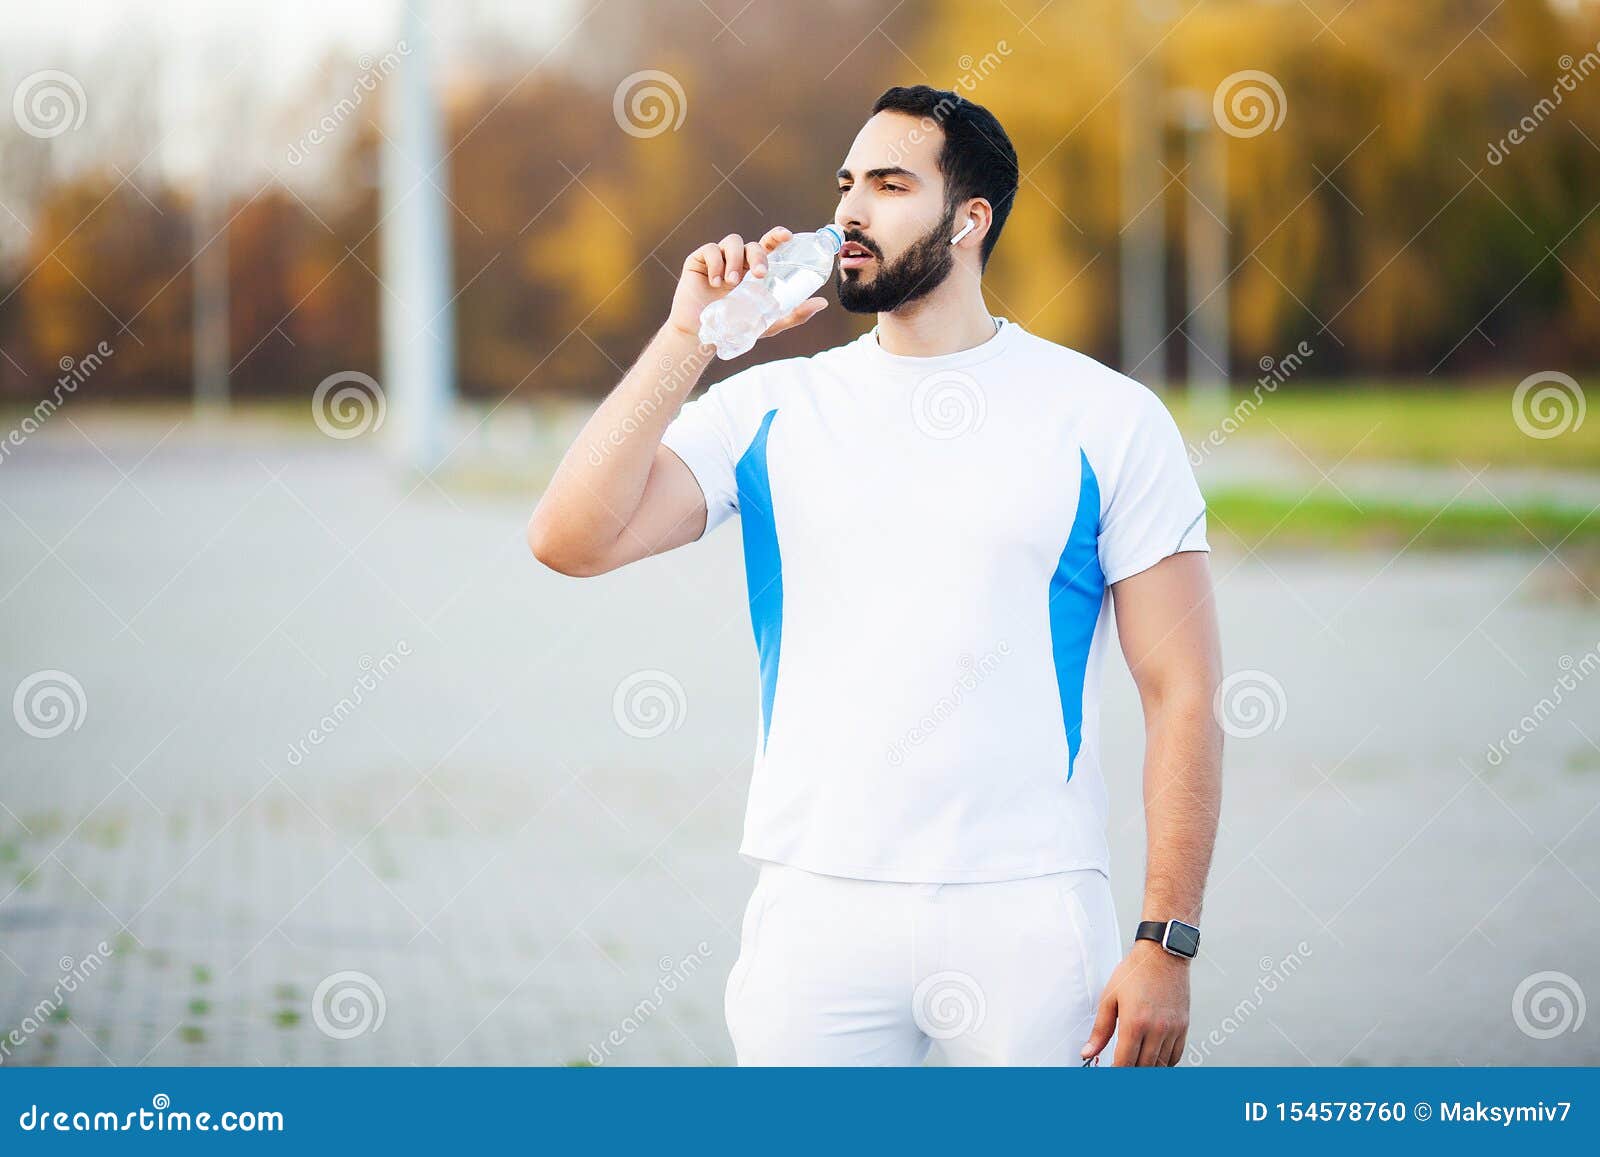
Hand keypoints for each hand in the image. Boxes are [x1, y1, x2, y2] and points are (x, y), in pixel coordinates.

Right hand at [667, 226, 828, 342]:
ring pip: (732, 242)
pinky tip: (715, 283)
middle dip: (758, 256)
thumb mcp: (769, 322)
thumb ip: (795, 313)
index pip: (768, 245)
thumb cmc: (735, 327)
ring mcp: (718, 259)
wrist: (702, 337)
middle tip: (760, 275)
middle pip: (752, 244)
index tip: (787, 236)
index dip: (777, 236)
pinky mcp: (698, 261)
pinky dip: (715, 264)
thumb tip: (823, 302)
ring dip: (735, 261)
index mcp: (754, 269)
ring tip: (732, 284)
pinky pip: (710, 250)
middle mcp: (738, 261)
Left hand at [1081, 941, 1190, 1065]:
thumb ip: (1100, 1030)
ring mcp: (1172, 1029)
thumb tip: (1088, 1052)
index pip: (1125, 1063)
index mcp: (1134, 1022)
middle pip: (1143, 1067)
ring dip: (1147, 1069)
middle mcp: (1156, 1029)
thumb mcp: (1109, 998)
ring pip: (1160, 1065)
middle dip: (1130, 1073)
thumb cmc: (1135, 972)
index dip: (1116, 1073)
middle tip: (1121, 1070)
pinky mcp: (1183, 1027)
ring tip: (1135, 1066)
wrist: (1162, 956)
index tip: (1109, 1074)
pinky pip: (1175, 1056)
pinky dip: (1164, 1064)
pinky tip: (1153, 1060)